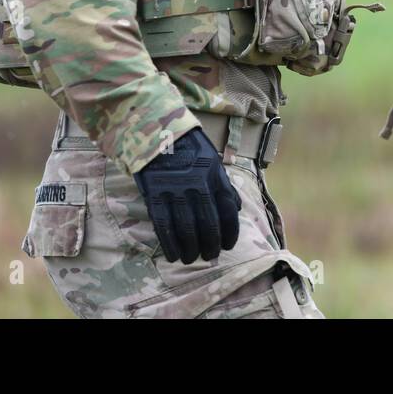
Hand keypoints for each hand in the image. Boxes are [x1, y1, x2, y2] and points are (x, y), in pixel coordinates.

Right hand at [133, 127, 241, 264]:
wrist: (159, 134)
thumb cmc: (190, 150)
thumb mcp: (213, 161)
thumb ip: (224, 185)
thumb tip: (236, 209)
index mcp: (215, 176)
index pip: (228, 210)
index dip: (230, 231)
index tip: (228, 245)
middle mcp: (198, 186)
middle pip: (208, 223)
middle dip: (211, 244)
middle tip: (210, 256)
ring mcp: (176, 191)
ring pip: (186, 228)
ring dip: (191, 248)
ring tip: (192, 259)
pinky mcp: (156, 195)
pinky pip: (163, 225)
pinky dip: (169, 244)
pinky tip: (173, 255)